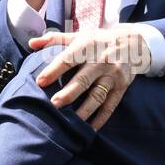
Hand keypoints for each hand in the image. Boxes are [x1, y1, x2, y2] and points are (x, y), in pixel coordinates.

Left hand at [26, 27, 151, 130]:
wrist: (133, 43)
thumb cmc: (97, 41)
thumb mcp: (78, 36)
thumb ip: (54, 39)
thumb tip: (31, 43)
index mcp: (87, 47)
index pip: (68, 59)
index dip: (53, 70)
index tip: (39, 81)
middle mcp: (100, 61)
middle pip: (83, 80)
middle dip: (69, 93)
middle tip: (54, 105)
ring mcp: (112, 76)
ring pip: (97, 95)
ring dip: (85, 110)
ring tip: (71, 122)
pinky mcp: (122, 87)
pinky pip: (111, 105)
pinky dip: (101, 118)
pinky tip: (90, 128)